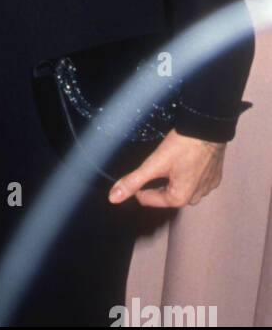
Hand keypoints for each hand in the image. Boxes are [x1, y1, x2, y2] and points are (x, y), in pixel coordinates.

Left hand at [108, 129, 225, 207]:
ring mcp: (207, 188)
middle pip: (165, 194)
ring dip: (173, 179)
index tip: (139, 171)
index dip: (138, 186)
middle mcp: (195, 198)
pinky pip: (196, 181)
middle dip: (157, 183)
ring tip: (169, 162)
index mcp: (179, 198)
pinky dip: (188, 174)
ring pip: (182, 188)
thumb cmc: (183, 146)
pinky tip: (185, 161)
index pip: (147, 199)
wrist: (209, 129)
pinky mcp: (214, 178)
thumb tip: (114, 198)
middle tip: (154, 164)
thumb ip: (133, 181)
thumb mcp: (154, 163)